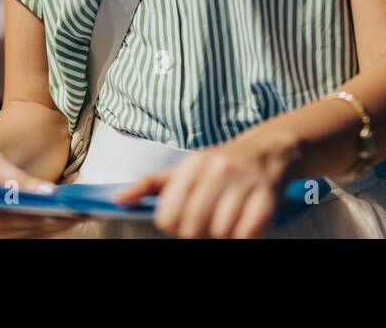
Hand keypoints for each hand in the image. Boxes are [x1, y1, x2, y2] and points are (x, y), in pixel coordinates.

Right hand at [0, 145, 80, 238]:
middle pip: (17, 229)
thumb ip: (17, 179)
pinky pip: (31, 234)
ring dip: (54, 226)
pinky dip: (51, 226)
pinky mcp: (6, 236)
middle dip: (45, 220)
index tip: (48, 211)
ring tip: (79, 215)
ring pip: (28, 234)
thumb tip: (47, 193)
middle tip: (73, 213)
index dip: (20, 216)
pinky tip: (70, 218)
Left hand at [113, 131, 298, 238]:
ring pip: (219, 233)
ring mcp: (242, 182)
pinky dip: (244, 233)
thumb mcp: (183, 169)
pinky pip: (245, 234)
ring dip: (222, 232)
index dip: (173, 225)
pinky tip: (244, 218)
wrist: (266, 151)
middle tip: (206, 220)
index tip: (182, 219)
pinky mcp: (266, 197)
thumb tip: (119, 200)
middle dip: (197, 232)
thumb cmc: (217, 165)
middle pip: (191, 229)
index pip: (167, 217)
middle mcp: (216, 170)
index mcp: (191, 165)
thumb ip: (150, 185)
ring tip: (227, 216)